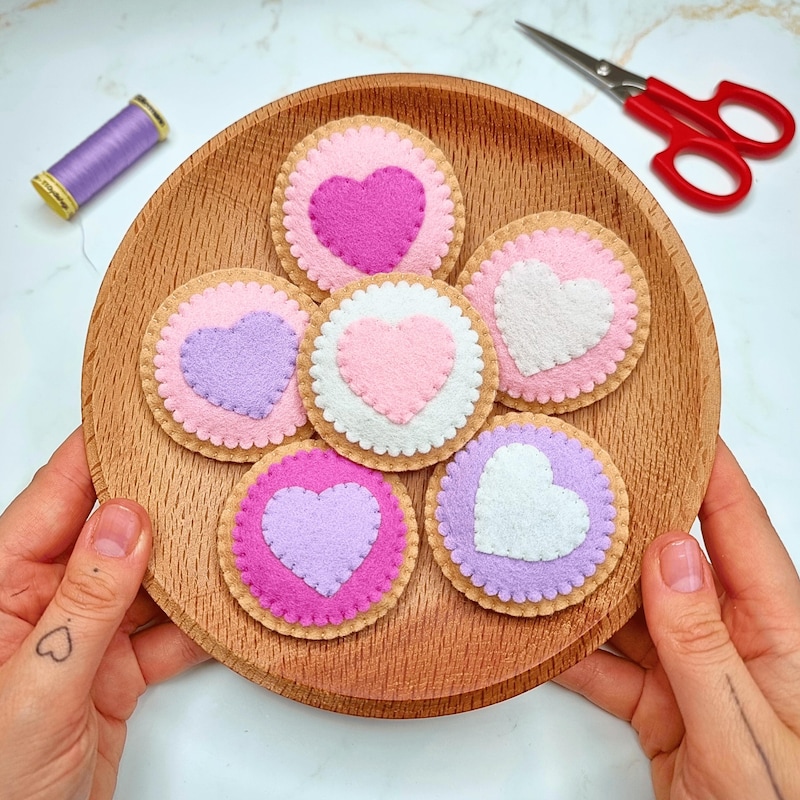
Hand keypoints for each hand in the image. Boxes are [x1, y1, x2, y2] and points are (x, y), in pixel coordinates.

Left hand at [0, 429, 208, 799]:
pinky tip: (233, 606)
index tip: (143, 415)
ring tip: (236, 527)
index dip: (98, 452)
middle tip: (212, 465)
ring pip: (147, 582)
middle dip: (162, 502)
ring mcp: (83, 637)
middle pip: (112, 533)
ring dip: (191, 565)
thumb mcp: (36, 688)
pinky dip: (202, 626)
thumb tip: (125, 521)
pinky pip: (166, 636)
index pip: (55, 499)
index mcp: (1, 589)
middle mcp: (43, 603)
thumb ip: (85, 602)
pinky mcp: (114, 674)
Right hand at [555, 438, 799, 798]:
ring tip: (538, 547)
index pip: (737, 525)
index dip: (708, 467)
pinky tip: (536, 634)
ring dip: (586, 587)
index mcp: (778, 631)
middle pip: (670, 558)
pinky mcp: (660, 707)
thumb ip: (703, 646)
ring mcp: (693, 671)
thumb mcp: (746, 736)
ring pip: (630, 610)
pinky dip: (571, 653)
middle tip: (579, 472)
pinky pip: (608, 667)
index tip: (672, 419)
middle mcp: (732, 638)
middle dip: (626, 517)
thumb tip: (671, 554)